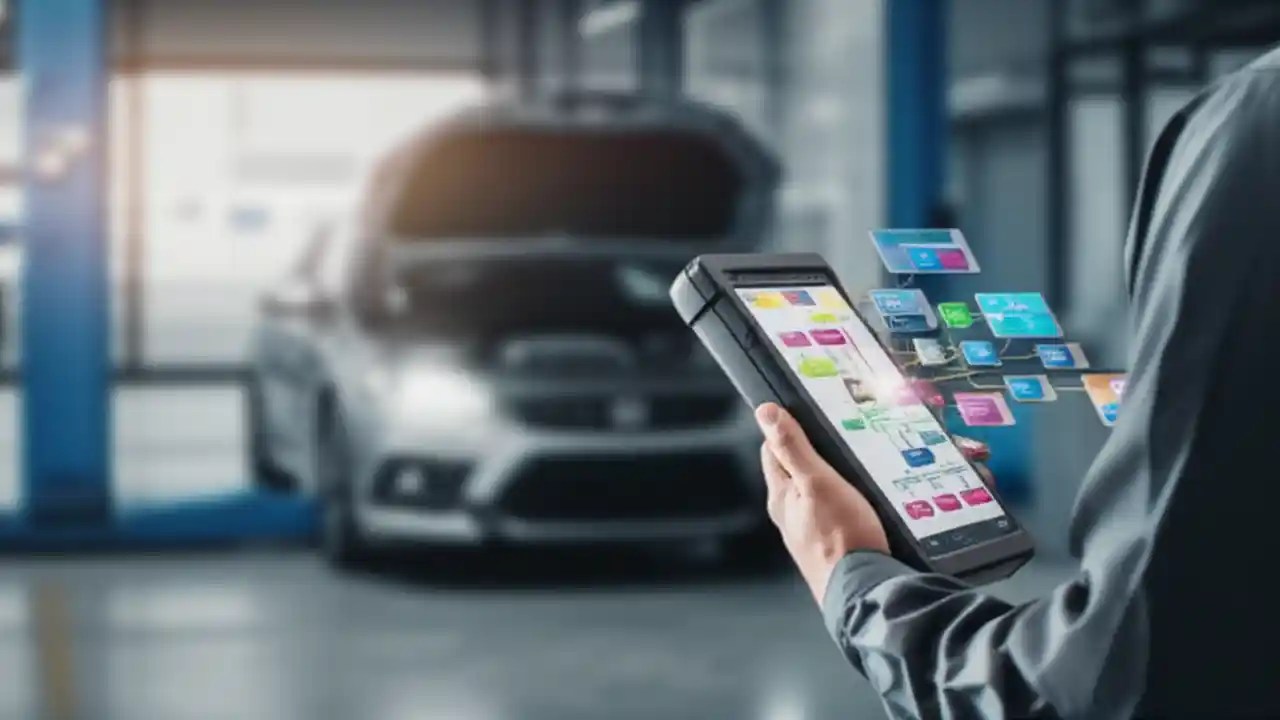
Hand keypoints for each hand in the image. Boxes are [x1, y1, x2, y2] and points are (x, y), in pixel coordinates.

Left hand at [755, 403, 993, 603]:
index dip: (783, 431)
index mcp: (781, 496)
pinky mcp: (829, 549)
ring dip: (826, 479)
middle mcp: (789, 517)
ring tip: (852, 466)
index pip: (771, 452)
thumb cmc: (842, 537)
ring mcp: (808, 534)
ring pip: (812, 496)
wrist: (864, 590)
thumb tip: (765, 414)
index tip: (800, 416)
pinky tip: (860, 501)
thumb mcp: (818, 481)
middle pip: (792, 474)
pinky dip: (840, 502)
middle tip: (832, 436)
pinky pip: (830, 517)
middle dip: (807, 454)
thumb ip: (793, 448)